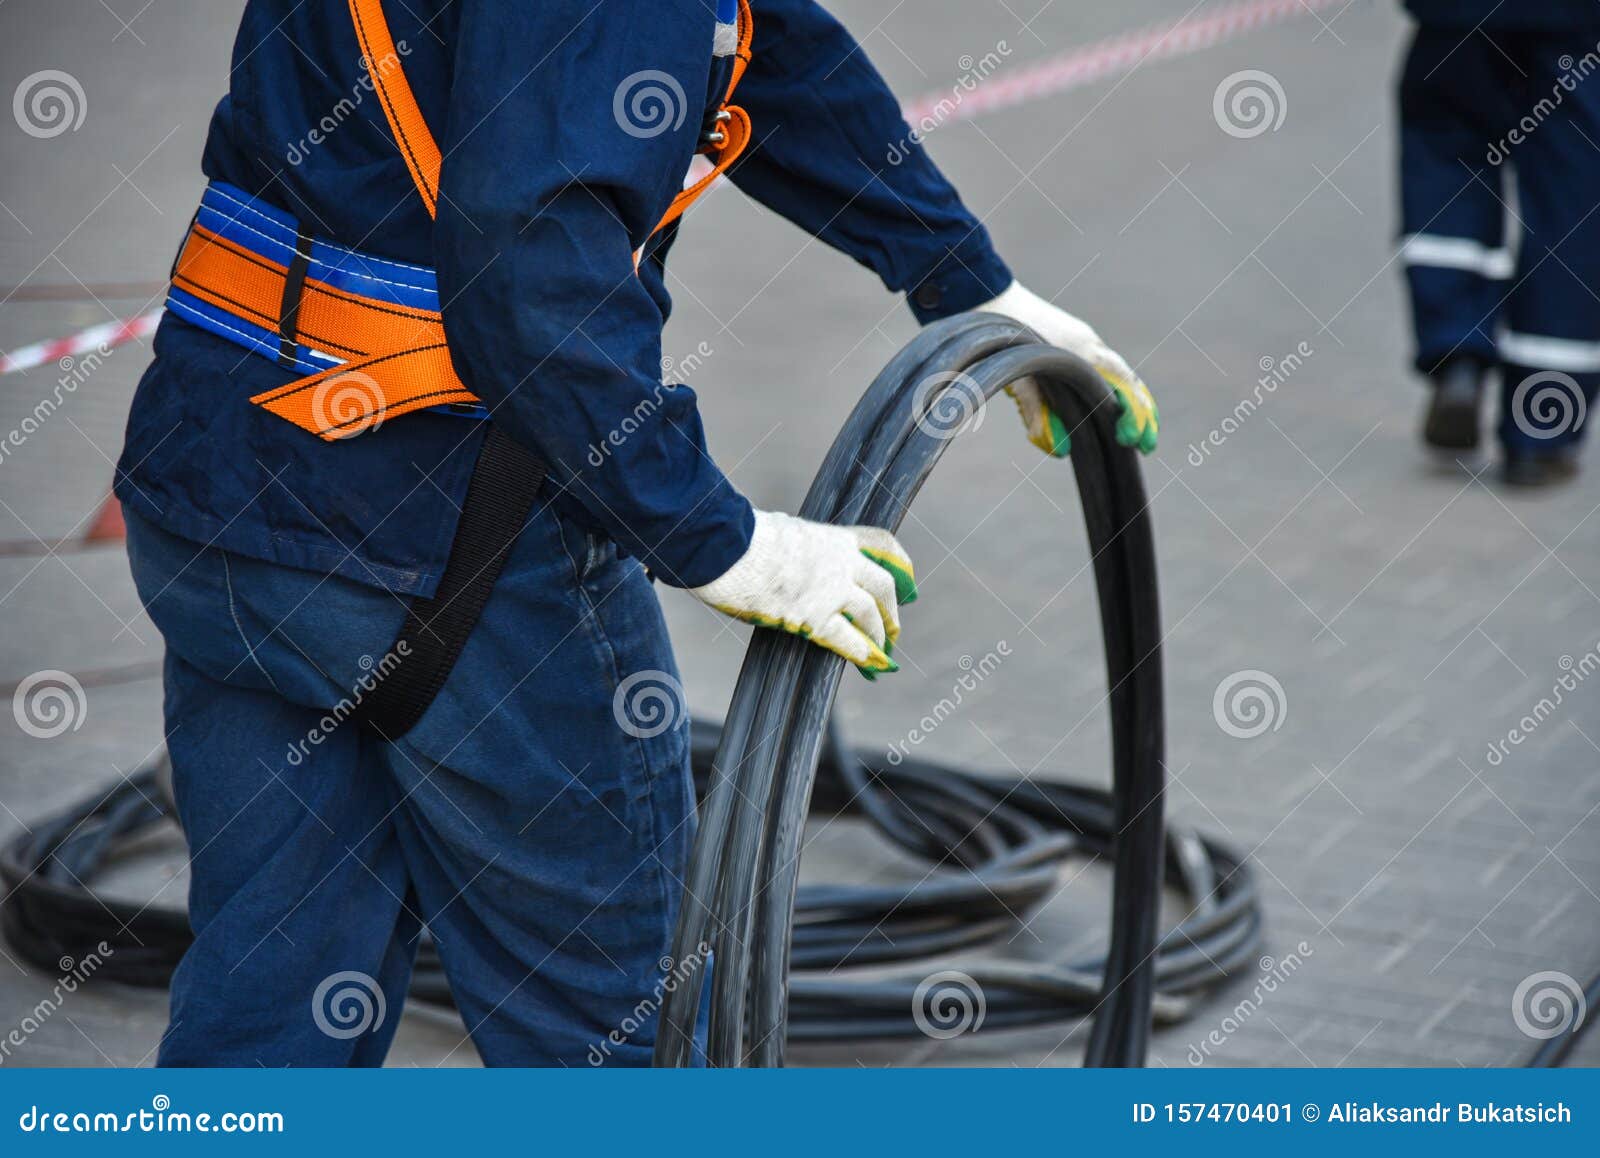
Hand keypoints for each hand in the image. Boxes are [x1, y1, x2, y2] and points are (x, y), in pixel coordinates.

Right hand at [688, 510, 916, 677]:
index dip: (899, 564)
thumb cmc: (739, 536)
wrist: (724, 547)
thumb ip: (797, 546)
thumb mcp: (781, 530)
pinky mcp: (813, 617)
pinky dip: (863, 654)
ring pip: (871, 615)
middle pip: (884, 586)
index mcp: (832, 537)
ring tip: (881, 655)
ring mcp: (830, 590)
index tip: (908, 579)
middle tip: (893, 630)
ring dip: (879, 636)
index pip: (880, 544)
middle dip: (892, 611)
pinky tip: (871, 667)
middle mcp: (840, 562)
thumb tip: (789, 553)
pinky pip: (848, 640)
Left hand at [975, 281, 1158, 455]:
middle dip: (1143, 415)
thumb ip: (1039, 413)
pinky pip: (1104, 368)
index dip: (1132, 416)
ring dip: (1133, 404)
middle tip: (1146, 446)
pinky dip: (1116, 389)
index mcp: (1085, 353)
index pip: (1124, 388)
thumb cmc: (1005, 339)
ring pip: (1121, 374)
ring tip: (1134, 431)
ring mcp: (1085, 340)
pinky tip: (1111, 406)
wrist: (993, 298)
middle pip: (1131, 382)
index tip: (1130, 440)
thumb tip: (1061, 451)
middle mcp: (1092, 345)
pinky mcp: (1075, 340)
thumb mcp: (1019, 379)